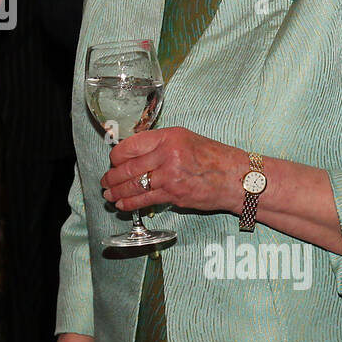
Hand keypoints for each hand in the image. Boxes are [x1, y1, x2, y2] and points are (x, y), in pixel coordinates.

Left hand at [101, 127, 241, 215]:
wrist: (237, 178)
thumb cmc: (213, 158)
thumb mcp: (185, 139)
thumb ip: (159, 145)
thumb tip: (134, 155)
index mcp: (168, 137)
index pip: (130, 145)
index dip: (116, 156)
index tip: (113, 162)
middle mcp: (168, 154)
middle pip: (128, 167)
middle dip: (111, 177)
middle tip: (105, 180)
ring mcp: (170, 176)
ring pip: (133, 185)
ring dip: (116, 192)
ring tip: (108, 194)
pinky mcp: (173, 195)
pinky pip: (144, 200)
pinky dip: (129, 203)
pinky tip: (122, 204)